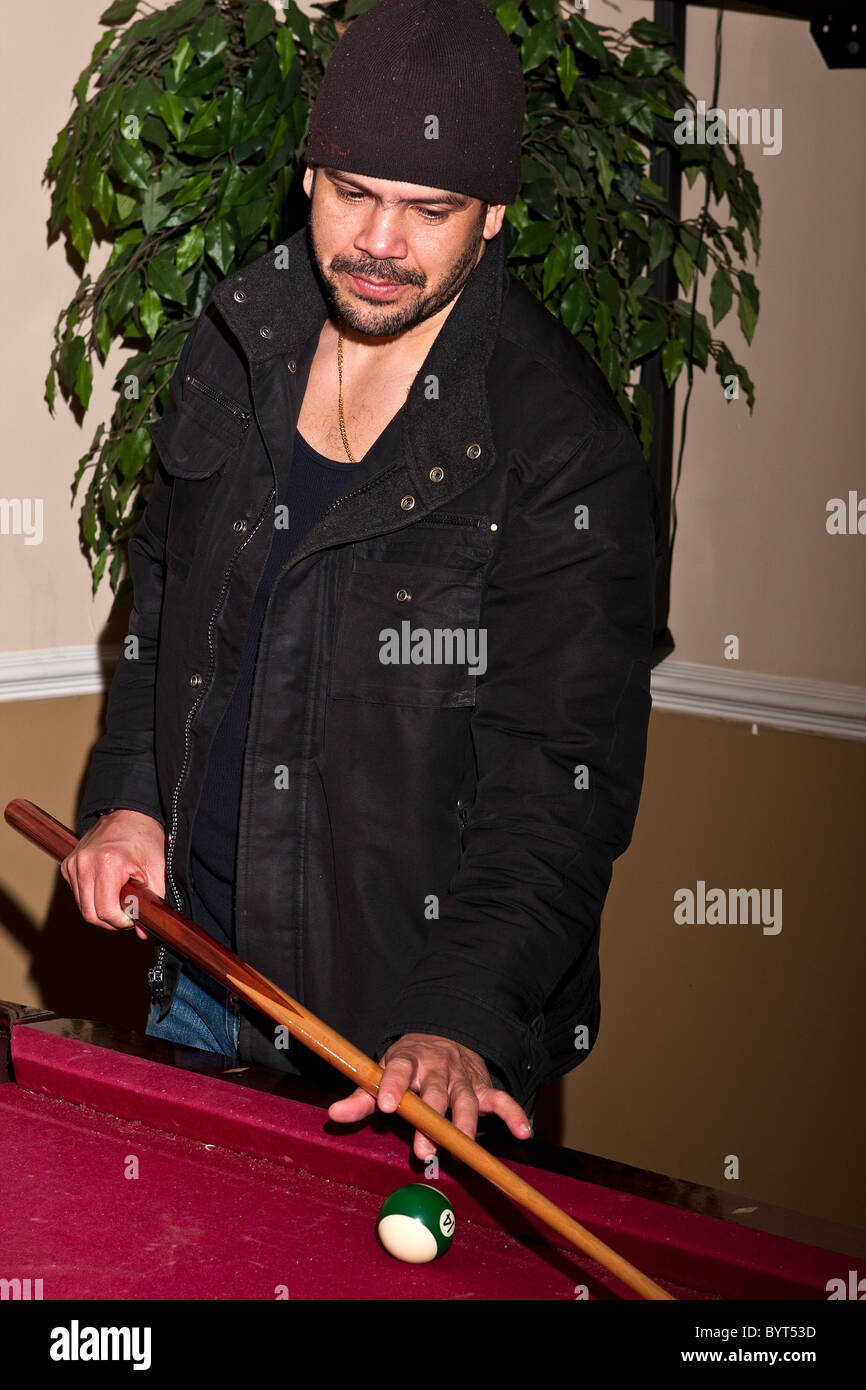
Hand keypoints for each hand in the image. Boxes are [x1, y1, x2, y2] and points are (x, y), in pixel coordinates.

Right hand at [60, 810, 165, 940]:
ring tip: (120, 897)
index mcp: (107, 863)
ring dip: (101, 910)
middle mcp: (84, 863)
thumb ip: (152, 903)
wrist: (131, 813)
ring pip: (83, 906)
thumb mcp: (156, 871)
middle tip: (128, 913)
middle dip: (110, 921)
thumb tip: (143, 932)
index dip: (121, 922)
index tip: (133, 918)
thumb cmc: (146, 838)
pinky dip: (92, 898)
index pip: (105, 911)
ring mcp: (73, 863)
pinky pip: (78, 894)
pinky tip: (108, 888)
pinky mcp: (68, 865)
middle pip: (90, 914)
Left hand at [328, 1032, 532, 1160]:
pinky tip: (522, 1132)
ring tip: (463, 1147)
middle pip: (435, 1093)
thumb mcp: (382, 1073)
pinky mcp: (483, 1087)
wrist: (443, 1038)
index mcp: (407, 1060)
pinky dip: (513, 1114)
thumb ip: (361, 1096)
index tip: (387, 1105)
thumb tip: (334, 1113)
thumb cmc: (407, 1066)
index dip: (393, 1086)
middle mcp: (436, 1068)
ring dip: (465, 1125)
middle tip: (423, 1150)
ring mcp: (462, 1078)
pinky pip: (501, 1099)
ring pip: (466, 1099)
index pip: (398, 1070)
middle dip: (430, 1121)